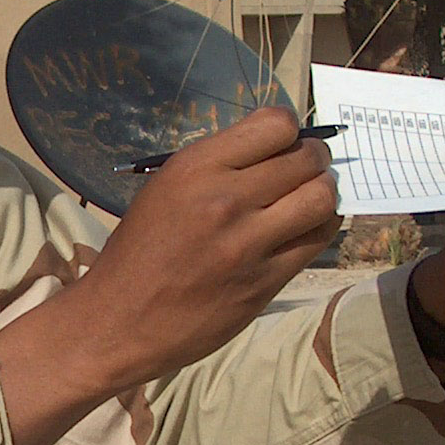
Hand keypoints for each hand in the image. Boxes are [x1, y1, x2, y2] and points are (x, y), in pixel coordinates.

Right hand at [0, 107, 338, 444]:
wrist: (119, 320)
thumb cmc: (139, 252)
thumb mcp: (165, 190)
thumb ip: (218, 168)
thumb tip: (274, 151)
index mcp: (195, 168)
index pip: (276, 124)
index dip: (290, 131)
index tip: (285, 144)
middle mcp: (224, 199)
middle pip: (306, 158)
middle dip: (314, 160)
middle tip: (308, 170)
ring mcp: (248, 242)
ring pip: (321, 197)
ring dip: (324, 192)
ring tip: (310, 198)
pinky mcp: (265, 280)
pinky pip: (317, 239)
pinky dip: (321, 226)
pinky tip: (307, 228)